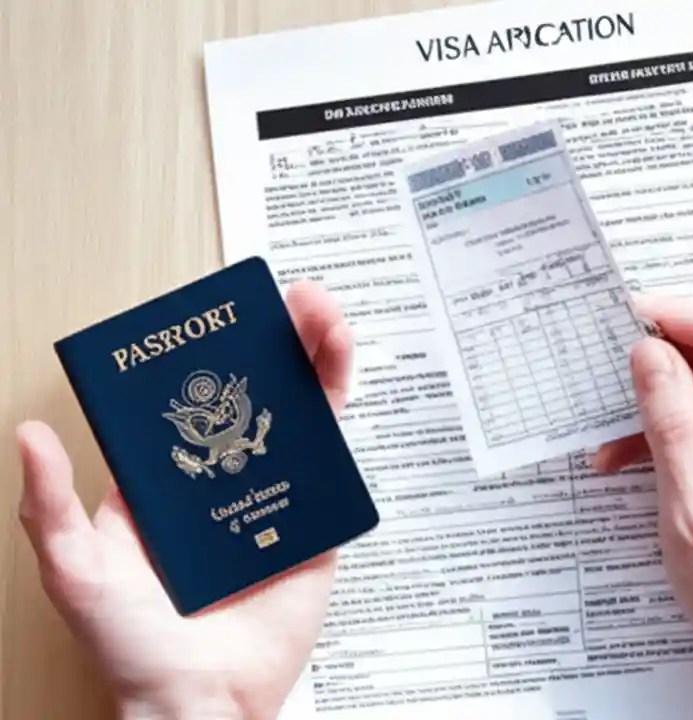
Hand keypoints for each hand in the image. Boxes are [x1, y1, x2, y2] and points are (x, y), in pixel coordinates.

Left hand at [17, 282, 352, 719]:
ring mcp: (275, 495)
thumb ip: (50, 509)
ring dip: (316, 359)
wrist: (206, 703)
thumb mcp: (77, 573)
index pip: (193, 401)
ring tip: (321, 317)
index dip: (210, 355)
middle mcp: (224, 480)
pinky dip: (341, 410)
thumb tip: (31, 437)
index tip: (217, 320)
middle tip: (284, 304)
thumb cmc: (135, 649)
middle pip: (257, 394)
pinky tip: (340, 370)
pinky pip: (334, 461)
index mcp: (168, 484)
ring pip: (301, 415)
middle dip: (276, 341)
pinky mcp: (316, 521)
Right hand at [596, 296, 692, 719]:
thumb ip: (670, 425)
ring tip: (615, 428)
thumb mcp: (691, 513)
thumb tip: (649, 353)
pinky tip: (636, 451)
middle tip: (614, 351)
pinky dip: (686, 424)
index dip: (679, 317)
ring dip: (671, 394)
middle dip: (673, 347)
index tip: (627, 312)